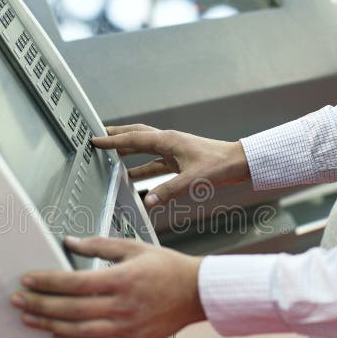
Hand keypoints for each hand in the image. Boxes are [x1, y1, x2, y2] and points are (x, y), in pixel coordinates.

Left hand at [10, 236, 205, 337]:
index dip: (47, 282)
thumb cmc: (168, 268)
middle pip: (71, 309)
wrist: (196, 293)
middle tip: (19, 300)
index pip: (74, 283)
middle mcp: (122, 306)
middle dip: (40, 304)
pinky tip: (59, 337)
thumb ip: (99, 244)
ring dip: (50, 325)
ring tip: (30, 319)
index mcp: (122, 279)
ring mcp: (126, 326)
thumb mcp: (133, 247)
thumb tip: (70, 242)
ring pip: (80, 332)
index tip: (28, 280)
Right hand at [91, 124, 249, 206]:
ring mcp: (174, 151)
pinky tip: (134, 177)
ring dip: (127, 153)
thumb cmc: (221, 165)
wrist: (240, 163)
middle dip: (116, 137)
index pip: (133, 139)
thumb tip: (147, 200)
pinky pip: (153, 162)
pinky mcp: (179, 161)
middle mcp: (169, 142)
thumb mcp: (192, 179)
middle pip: (136, 137)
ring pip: (144, 149)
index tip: (96, 140)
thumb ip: (168, 190)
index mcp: (168, 141)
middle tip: (99, 138)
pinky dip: (141, 167)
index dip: (113, 141)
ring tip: (110, 159)